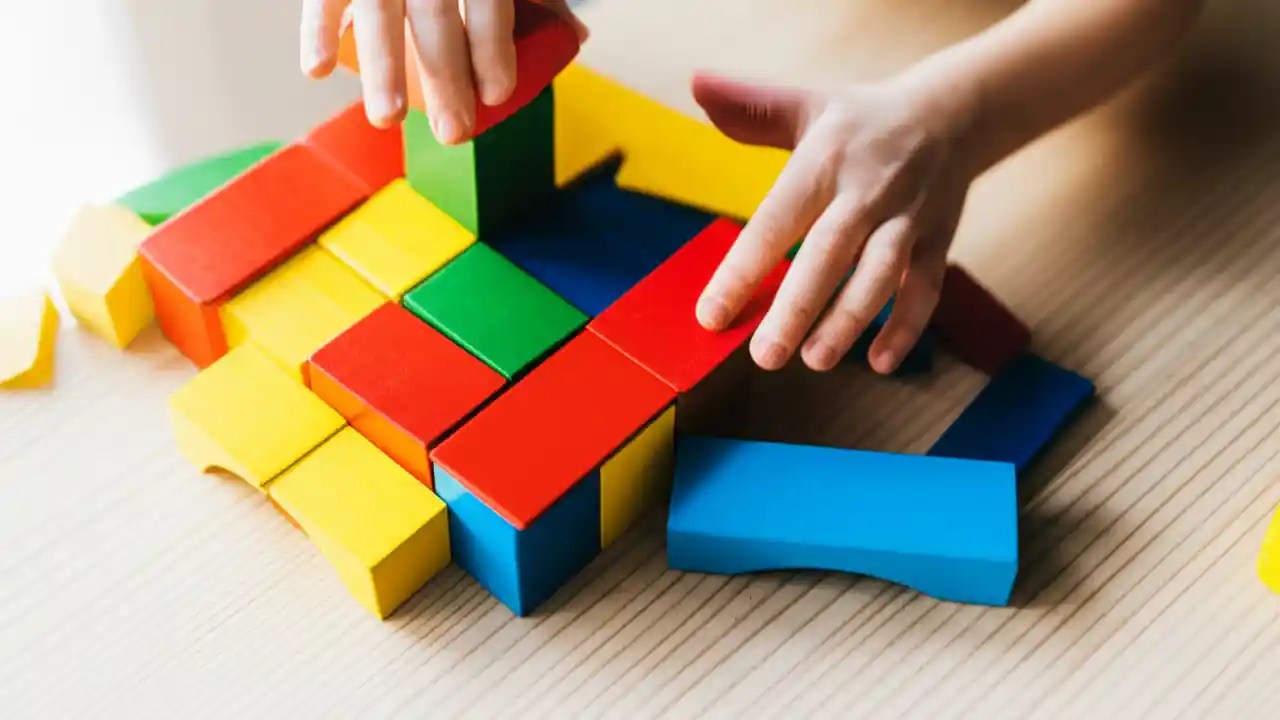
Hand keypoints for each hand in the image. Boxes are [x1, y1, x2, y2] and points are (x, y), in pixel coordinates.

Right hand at [300, 0, 584, 142]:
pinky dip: (317, 29)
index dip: (493, 44)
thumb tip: (575, 36)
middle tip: (455, 134)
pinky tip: (318, 70)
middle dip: (444, 75)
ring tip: (389, 119)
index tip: (497, 93)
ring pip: (378, 8)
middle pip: (434, 12)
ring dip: (382, 66)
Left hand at [693, 72, 977, 373]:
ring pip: (881, 275)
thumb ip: (749, 108)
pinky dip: (907, 327)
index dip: (743, 270)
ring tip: (815, 361)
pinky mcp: (938, 240)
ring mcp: (907, 218)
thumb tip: (696, 83)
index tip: (711, 315)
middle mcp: (867, 190)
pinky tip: (879, 363)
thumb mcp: (804, 104)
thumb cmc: (859, 121)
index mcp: (825, 160)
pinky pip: (926, 290)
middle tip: (765, 356)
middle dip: (798, 308)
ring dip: (850, 321)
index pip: (776, 221)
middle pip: (830, 254)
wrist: (952, 114)